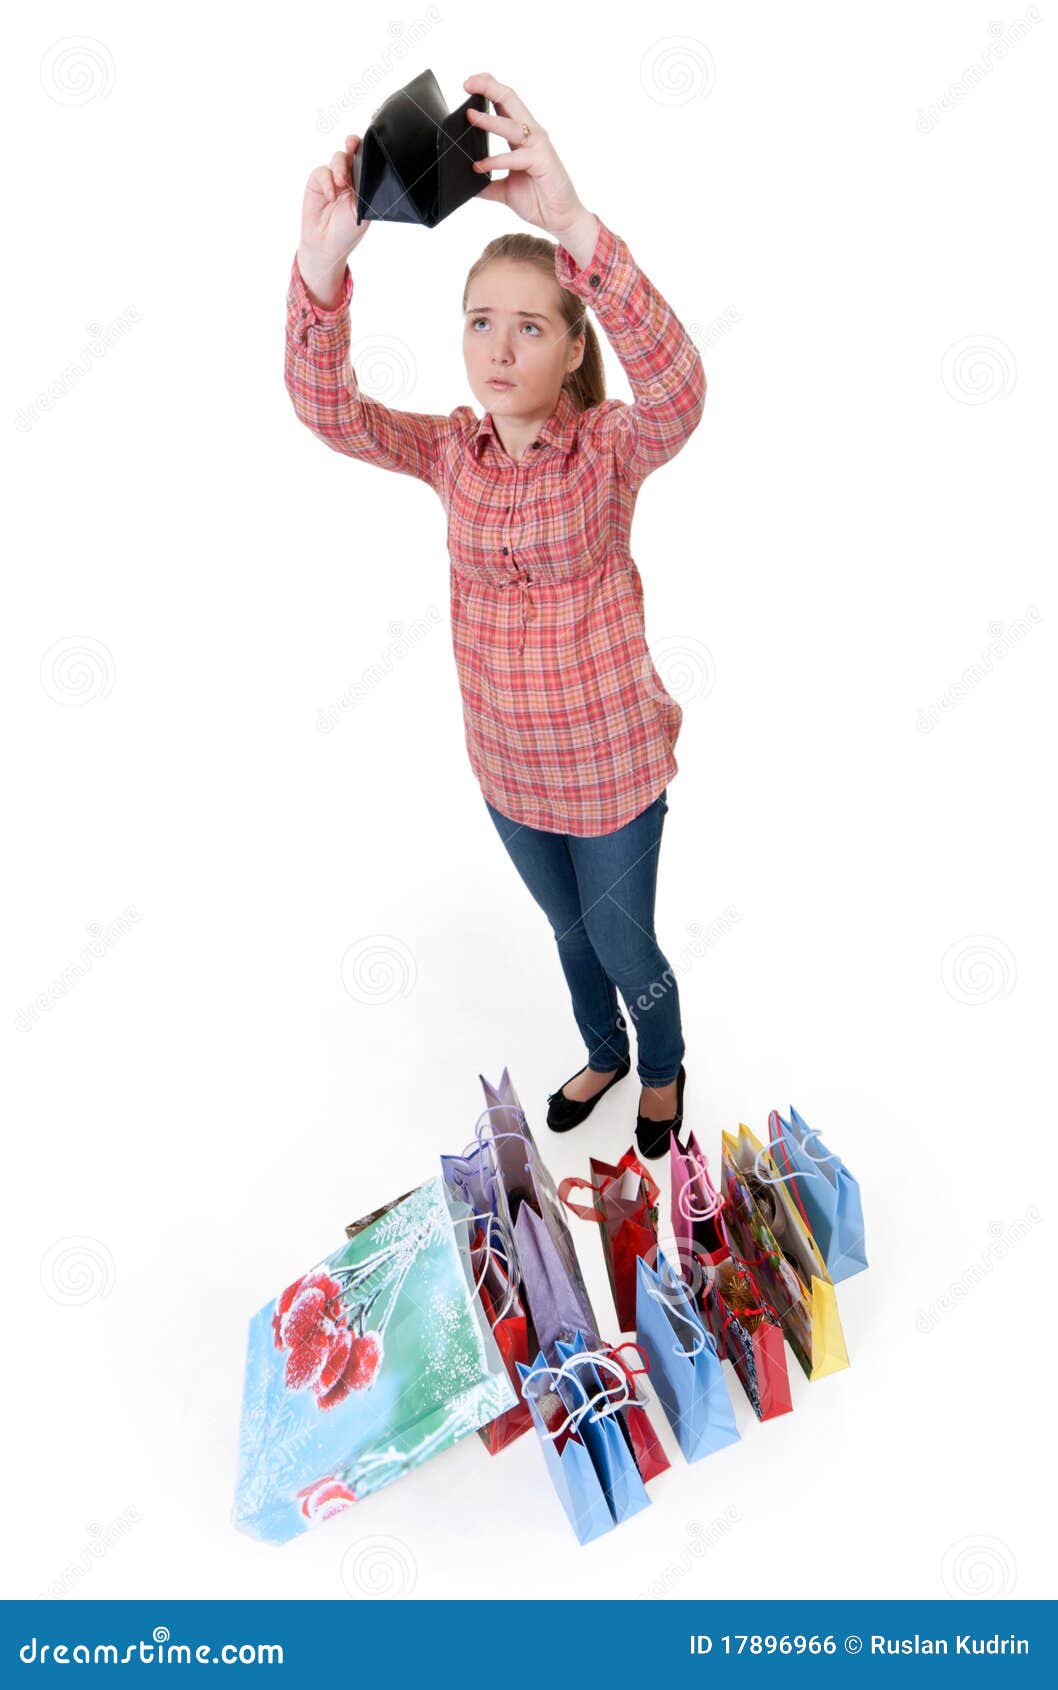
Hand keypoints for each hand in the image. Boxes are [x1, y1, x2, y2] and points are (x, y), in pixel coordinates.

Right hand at [296, 135, 369, 304]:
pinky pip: (322, 172)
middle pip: (351, 153)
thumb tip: (369, 173)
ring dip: (340, 167)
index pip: (365, 161)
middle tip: (352, 145)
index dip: (366, 149)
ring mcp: (332, 178)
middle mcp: (348, 177)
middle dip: (352, 145)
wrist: (326, 245)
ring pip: (337, 159)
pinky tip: (330, 196)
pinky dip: (327, 182)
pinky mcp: (317, 182)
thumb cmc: (347, 231)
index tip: (368, 144)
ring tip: (341, 183)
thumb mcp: (362, 212)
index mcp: (362, 183)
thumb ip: (364, 191)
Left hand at [463, 74, 590, 241]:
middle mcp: (531, 135)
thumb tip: (465, 184)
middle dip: (488, 87)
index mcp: (522, 136)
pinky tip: (479, 166)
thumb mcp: (504, 190)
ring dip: (488, 119)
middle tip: (467, 82)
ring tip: (469, 116)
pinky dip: (495, 161)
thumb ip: (487, 185)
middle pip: (509, 100)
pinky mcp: (542, 161)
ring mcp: (538, 146)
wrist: (560, 219)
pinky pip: (514, 157)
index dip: (488, 88)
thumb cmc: (538, 200)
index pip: (504, 103)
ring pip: (510, 124)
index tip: (469, 83)